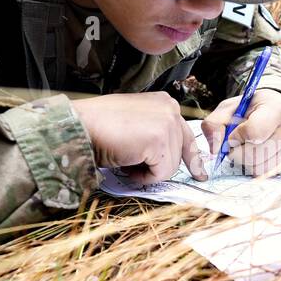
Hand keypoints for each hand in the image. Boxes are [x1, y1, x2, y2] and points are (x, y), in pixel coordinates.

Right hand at [73, 92, 206, 182]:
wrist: (80, 126)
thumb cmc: (100, 126)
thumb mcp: (136, 123)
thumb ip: (155, 132)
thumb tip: (167, 156)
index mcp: (165, 103)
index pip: (186, 135)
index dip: (192, 158)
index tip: (200, 174)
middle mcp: (170, 109)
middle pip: (180, 153)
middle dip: (160, 166)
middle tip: (135, 168)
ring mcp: (167, 124)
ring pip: (171, 166)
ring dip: (148, 171)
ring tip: (126, 160)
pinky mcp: (160, 141)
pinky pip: (160, 173)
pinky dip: (143, 177)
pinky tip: (127, 165)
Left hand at [201, 89, 280, 176]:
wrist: (274, 110)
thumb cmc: (250, 109)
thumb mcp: (229, 108)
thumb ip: (214, 124)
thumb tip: (215, 150)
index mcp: (278, 109)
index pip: (253, 132)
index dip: (236, 136)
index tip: (234, 132)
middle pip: (253, 155)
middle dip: (236, 152)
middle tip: (236, 141)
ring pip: (257, 168)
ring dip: (243, 161)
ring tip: (247, 146)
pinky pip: (263, 173)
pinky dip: (253, 166)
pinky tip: (255, 153)